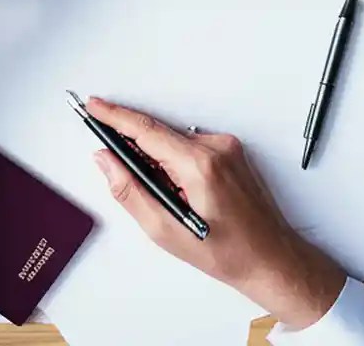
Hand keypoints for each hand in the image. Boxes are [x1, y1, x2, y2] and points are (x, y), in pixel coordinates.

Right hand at [88, 98, 345, 329]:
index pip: (146, 130)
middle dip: (133, 145)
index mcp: (199, 165)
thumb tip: (107, 162)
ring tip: (165, 198)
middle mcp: (217, 147)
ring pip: (174, 141)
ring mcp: (228, 147)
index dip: (114, 117)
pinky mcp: (232, 151)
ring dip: (158, 159)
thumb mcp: (165, 230)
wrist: (270, 257)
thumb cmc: (227, 251)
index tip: (94, 107)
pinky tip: (180, 192)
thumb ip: (130, 191)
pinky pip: (191, 147)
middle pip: (159, 134)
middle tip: (114, 163)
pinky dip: (177, 162)